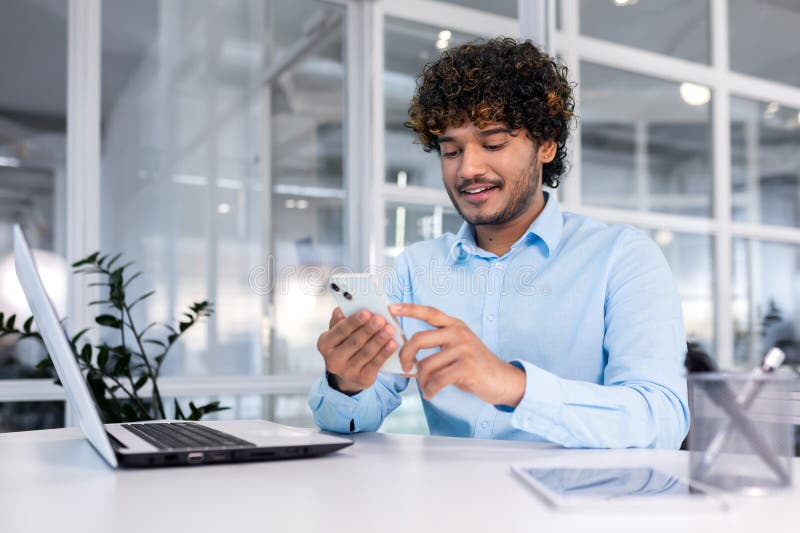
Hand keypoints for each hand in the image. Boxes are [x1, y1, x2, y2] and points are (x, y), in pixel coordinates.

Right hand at [316, 307, 396, 393]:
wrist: (348, 371)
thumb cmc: (345, 344)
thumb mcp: (339, 332)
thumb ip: (341, 319)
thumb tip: (342, 310)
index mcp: (325, 343)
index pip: (340, 330)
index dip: (354, 321)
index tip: (366, 312)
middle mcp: (332, 360)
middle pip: (354, 342)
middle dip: (368, 330)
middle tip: (381, 319)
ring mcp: (346, 372)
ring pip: (366, 353)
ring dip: (379, 340)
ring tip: (390, 329)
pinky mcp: (361, 380)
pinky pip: (375, 364)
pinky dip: (384, 353)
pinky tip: (392, 344)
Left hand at [389, 304, 525, 406]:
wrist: (502, 380)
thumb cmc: (474, 367)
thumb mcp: (457, 349)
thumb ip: (437, 348)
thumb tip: (408, 359)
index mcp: (455, 325)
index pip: (429, 312)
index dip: (410, 309)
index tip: (392, 307)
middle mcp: (458, 333)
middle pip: (419, 339)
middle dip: (406, 355)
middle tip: (405, 367)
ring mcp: (463, 348)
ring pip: (427, 364)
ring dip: (422, 380)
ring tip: (426, 387)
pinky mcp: (467, 366)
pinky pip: (437, 379)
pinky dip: (430, 389)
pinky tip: (431, 393)